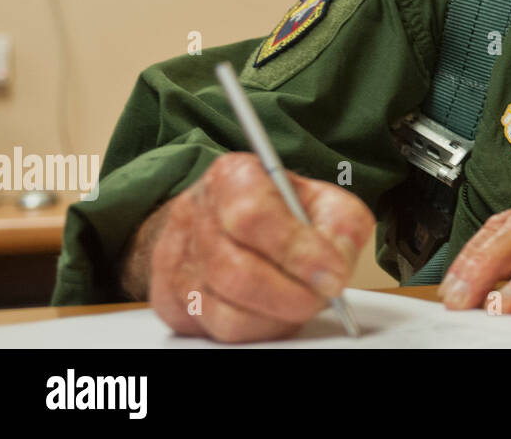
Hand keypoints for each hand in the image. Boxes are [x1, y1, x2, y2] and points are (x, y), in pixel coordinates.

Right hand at [137, 153, 373, 341]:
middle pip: (236, 272)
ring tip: (300, 303)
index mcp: (231, 178)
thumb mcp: (321, 199)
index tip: (332, 275)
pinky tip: (272, 311)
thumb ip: (341, 225)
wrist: (226, 220)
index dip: (297, 251)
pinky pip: (214, 334)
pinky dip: (255, 330)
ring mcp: (176, 261)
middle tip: (322, 298)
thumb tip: (338, 264)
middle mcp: (194, 216)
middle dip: (290, 296)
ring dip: (275, 318)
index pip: (253, 216)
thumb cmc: (281, 211)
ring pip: (225, 314)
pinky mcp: (169, 301)